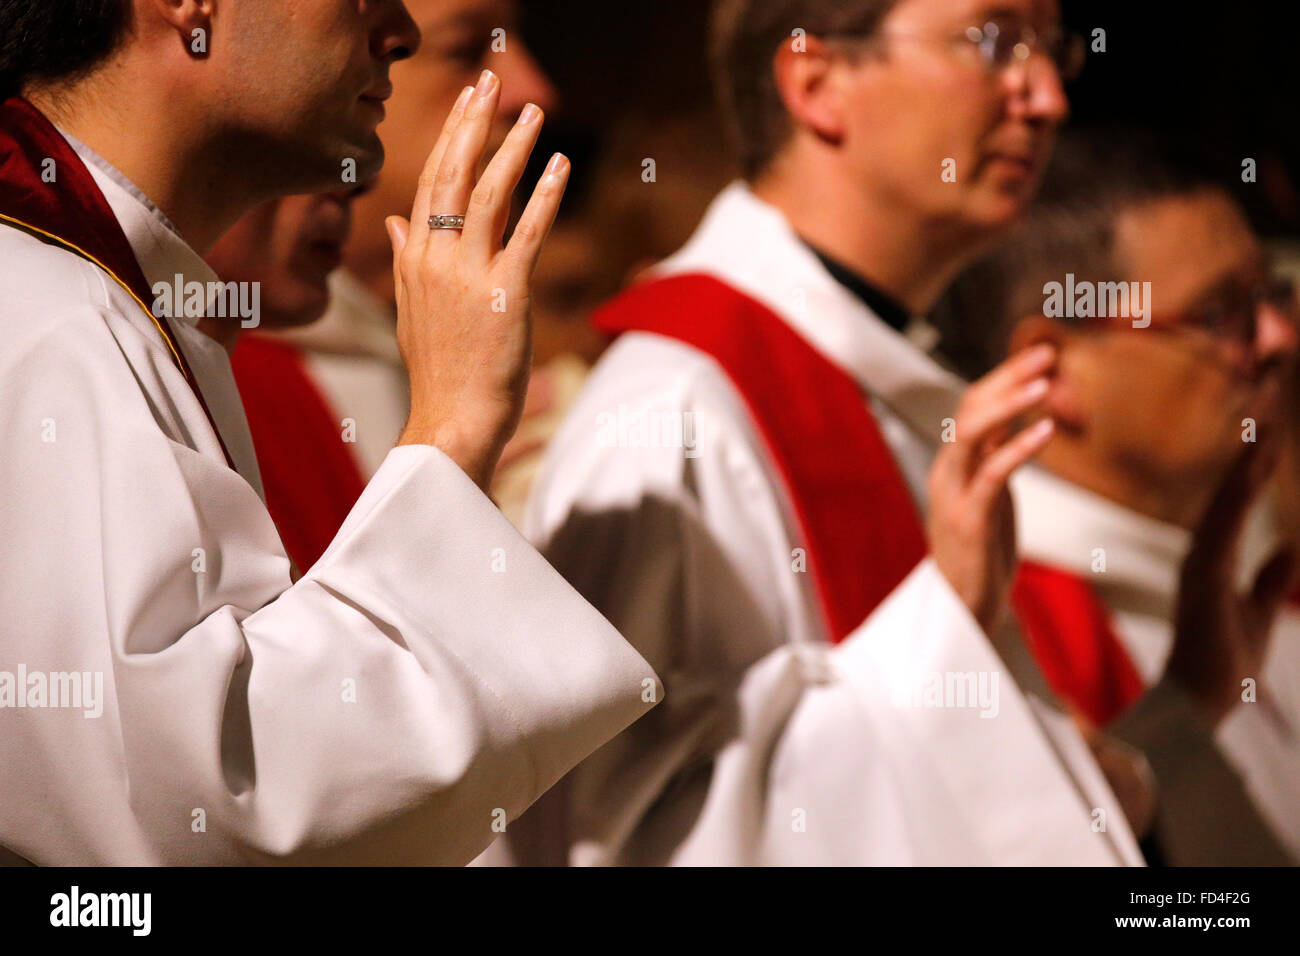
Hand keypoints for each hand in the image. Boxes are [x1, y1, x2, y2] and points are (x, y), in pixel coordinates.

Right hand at [387, 70, 569, 489]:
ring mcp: (469, 274)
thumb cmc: (438, 370)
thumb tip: (395, 223)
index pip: (431, 182)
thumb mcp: (410, 309)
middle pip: (454, 174)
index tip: (466, 102)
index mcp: (415, 258)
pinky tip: (560, 166)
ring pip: (490, 194)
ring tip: (532, 113)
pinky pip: (527, 232)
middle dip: (473, 123)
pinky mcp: (505, 293)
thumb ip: (405, 261)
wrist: (451, 419)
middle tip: (489, 80)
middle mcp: (436, 258)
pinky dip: (545, 196)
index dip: (450, 136)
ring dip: (513, 148)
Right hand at [927, 344, 1056, 633]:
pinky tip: (1047, 429)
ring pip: (974, 432)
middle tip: (1047, 352)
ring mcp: (954, 492)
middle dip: (1008, 376)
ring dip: (1011, 403)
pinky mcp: (969, 517)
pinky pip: (993, 472)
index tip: (1042, 352)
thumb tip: (1026, 419)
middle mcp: (947, 469)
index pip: (972, 403)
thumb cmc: (982, 549)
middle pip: (971, 406)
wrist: (964, 605)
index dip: (1005, 375)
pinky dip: (1019, 447)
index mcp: (953, 461)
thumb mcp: (992, 494)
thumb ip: (999, 456)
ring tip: (1047, 382)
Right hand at [1169, 433, 1295, 724]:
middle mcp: (1201, 555)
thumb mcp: (1257, 613)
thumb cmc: (1221, 667)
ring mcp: (1198, 563)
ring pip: (1226, 500)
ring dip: (1246, 462)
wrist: (1196, 707)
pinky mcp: (1203, 575)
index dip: (1253, 468)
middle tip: (1268, 406)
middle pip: (1230, 492)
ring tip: (1265, 423)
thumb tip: (1288, 548)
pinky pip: (1223, 523)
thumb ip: (1269, 579)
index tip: (1269, 430)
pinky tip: (1253, 463)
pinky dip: (1237, 491)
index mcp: (1212, 561)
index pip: (1236, 503)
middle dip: (1251, 452)